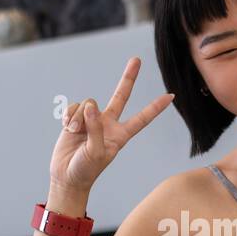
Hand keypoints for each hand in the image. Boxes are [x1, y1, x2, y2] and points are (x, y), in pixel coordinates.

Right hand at [51, 57, 174, 191]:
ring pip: (88, 103)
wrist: (66, 176)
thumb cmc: (86, 170)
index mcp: (120, 135)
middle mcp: (108, 124)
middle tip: (137, 59)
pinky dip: (68, 116)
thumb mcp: (95, 152)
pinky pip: (73, 107)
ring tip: (75, 133)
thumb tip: (91, 106)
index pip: (142, 119)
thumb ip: (95, 128)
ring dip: (79, 117)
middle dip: (128, 77)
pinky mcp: (76, 118)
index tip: (171, 96)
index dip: (155, 108)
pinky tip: (67, 128)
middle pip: (121, 95)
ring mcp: (92, 119)